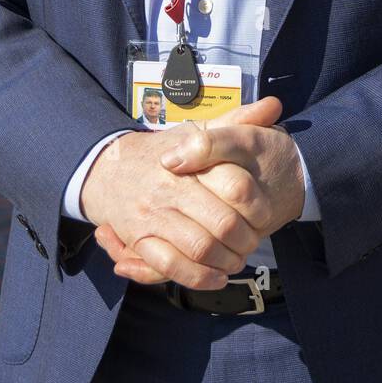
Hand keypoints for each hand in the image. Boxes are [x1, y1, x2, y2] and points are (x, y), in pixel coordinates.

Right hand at [83, 97, 283, 289]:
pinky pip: (170, 266)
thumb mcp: (197, 129)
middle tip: (253, 242)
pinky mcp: (139, 239)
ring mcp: (154, 215)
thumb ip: (236, 120)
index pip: (235, 185)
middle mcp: (172, 187)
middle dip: (245, 240)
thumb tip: (273, 105)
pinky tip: (216, 277)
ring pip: (199, 248)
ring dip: (226, 261)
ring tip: (237, 260)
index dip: (257, 206)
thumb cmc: (165, 152)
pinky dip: (198, 277)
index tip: (266, 214)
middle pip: (222, 223)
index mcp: (190, 159)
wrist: (109, 170)